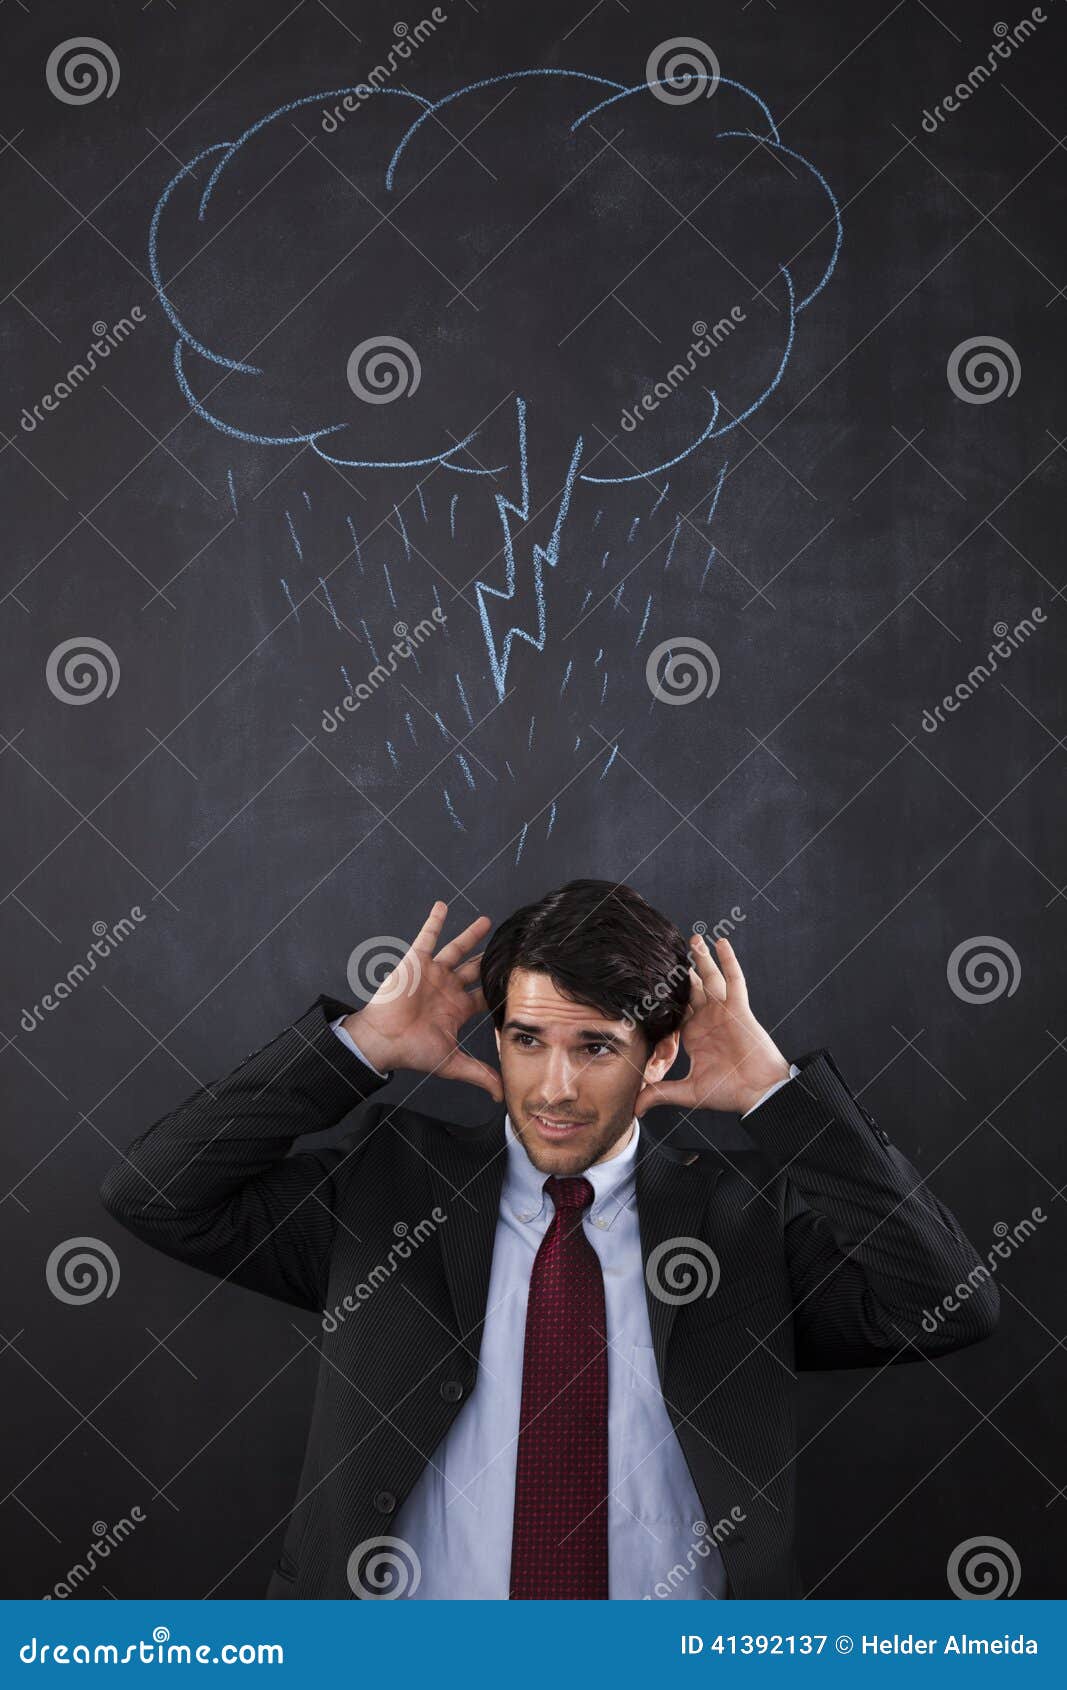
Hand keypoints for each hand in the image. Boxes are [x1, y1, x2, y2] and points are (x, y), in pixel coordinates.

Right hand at [341, 901, 502, 1101]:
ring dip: (471, 935)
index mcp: (457, 1009)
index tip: (519, 981)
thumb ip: (479, 1074)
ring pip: (457, 949)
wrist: (383, 1040)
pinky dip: (434, 921)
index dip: (500, 990)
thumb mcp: (452, 1063)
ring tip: (487, 921)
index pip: (484, 997)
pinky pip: (427, 936)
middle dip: (490, 959)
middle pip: (475, 969)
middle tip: (509, 946)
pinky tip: (442, 905)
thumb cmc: (412, 1051)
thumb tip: (501, 1095)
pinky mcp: (416, 961)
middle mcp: (448, 989)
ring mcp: (433, 974)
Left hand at [635, 935, 789, 1118]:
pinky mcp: (739, 1008)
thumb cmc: (728, 1093)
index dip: (663, 997)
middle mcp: (707, 1019)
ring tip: (693, 938)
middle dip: (681, 972)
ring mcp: (723, 1011)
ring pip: (710, 979)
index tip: (647, 980)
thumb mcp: (688, 1092)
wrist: (758, 1093)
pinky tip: (721, 942)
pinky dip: (728, 960)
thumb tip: (634, 1109)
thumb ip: (660, 1094)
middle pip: (691, 989)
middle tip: (667, 951)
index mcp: (695, 1035)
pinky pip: (734, 979)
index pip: (675, 1010)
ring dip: (702, 958)